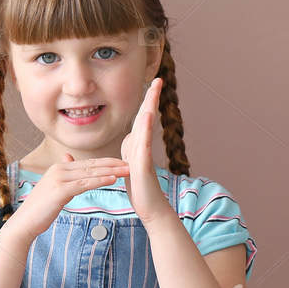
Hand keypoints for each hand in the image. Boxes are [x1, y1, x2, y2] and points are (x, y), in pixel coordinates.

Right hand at [3, 153, 130, 240]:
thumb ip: (64, 175)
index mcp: (59, 168)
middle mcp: (58, 169)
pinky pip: (85, 184)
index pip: (88, 163)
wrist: (25, 223)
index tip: (123, 163)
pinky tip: (113, 179)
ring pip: (90, 172)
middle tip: (132, 163)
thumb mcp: (53, 188)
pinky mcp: (60, 190)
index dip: (107, 162)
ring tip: (127, 170)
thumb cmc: (40, 209)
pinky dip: (100, 180)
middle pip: (91, 165)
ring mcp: (58, 178)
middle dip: (113, 164)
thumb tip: (69, 159)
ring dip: (111, 170)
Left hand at [120, 77, 169, 223]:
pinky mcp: (144, 165)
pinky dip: (146, 130)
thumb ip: (131, 148)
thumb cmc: (140, 188)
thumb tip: (132, 134)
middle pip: (147, 117)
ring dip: (150, 108)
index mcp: (137, 144)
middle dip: (152, 98)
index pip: (141, 117)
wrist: (150, 208)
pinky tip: (148, 117)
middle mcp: (143, 146)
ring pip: (147, 127)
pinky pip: (144, 144)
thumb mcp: (129, 162)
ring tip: (154, 91)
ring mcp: (144, 154)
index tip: (151, 83)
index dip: (145, 101)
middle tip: (158, 79)